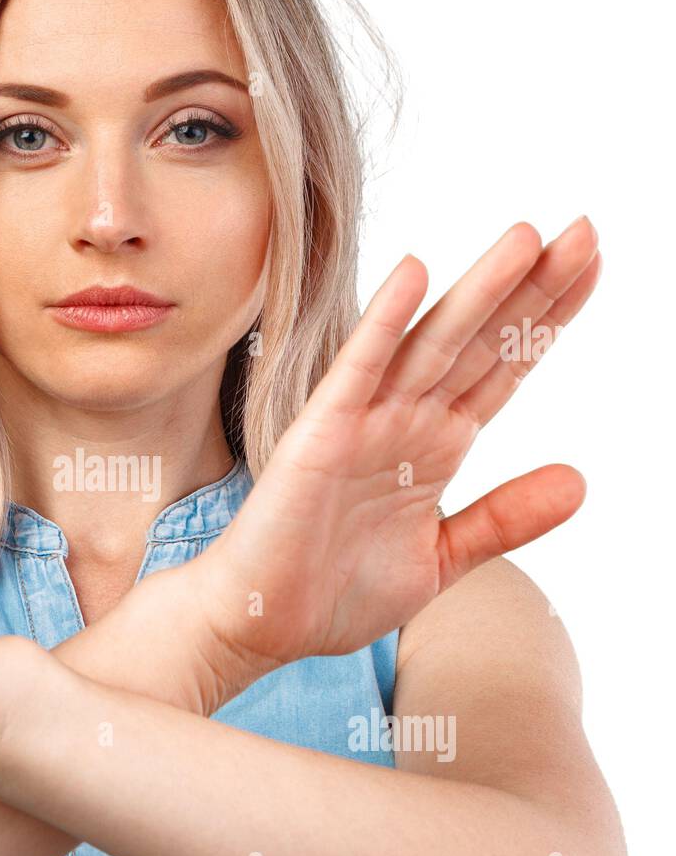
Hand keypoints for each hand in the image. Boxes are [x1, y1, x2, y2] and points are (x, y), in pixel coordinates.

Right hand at [193, 217, 601, 684]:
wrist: (261, 625)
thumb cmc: (335, 591)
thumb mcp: (442, 558)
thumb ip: (505, 518)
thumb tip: (581, 481)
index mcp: (436, 446)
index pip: (503, 368)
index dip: (547, 318)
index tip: (593, 266)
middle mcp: (404, 422)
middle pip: (480, 342)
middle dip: (532, 288)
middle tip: (586, 230)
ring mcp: (362, 423)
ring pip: (432, 344)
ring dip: (479, 290)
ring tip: (531, 238)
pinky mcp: (318, 436)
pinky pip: (357, 371)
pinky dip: (383, 323)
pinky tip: (414, 273)